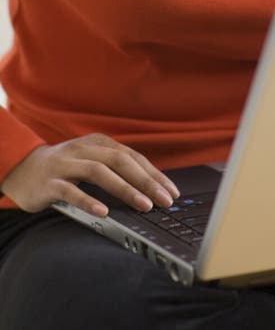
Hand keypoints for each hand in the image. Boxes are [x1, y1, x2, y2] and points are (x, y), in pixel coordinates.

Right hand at [0, 133, 179, 216]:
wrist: (22, 169)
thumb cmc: (64, 168)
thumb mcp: (91, 161)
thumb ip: (115, 170)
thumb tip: (149, 188)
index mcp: (99, 143)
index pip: (133, 157)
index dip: (154, 174)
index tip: (172, 192)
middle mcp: (84, 149)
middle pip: (121, 161)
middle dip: (146, 181)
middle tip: (164, 200)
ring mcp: (66, 164)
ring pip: (99, 172)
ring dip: (124, 189)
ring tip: (143, 206)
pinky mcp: (49, 182)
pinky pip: (71, 190)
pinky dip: (89, 200)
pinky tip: (104, 212)